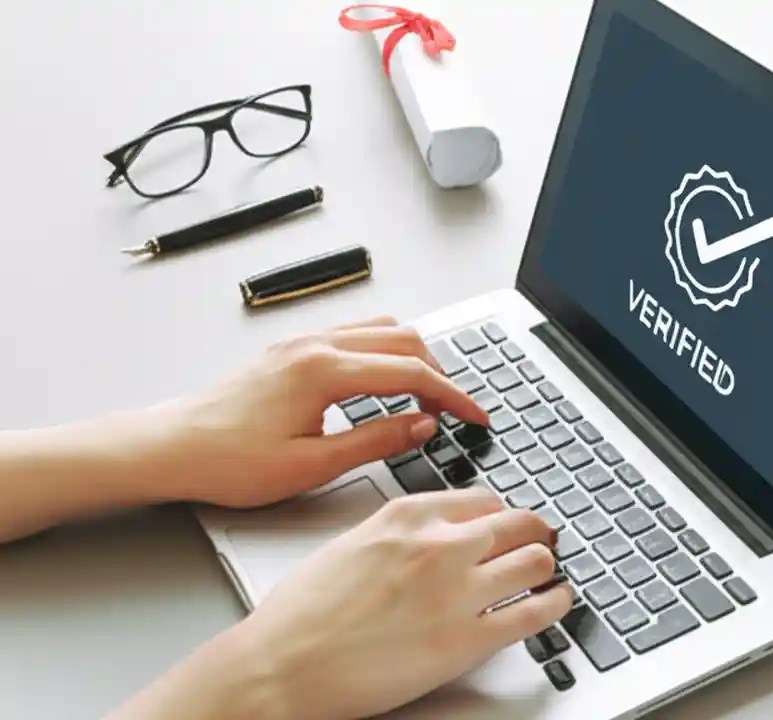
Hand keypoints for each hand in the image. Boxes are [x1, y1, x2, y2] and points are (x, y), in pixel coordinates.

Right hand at [110, 489, 572, 719]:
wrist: (281, 668)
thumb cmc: (299, 616)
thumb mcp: (348, 545)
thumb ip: (396, 533)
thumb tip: (426, 535)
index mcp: (406, 516)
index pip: (481, 500)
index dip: (501, 514)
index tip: (507, 523)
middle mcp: (439, 545)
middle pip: (517, 523)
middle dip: (534, 533)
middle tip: (542, 542)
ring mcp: (457, 592)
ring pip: (535, 561)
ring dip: (548, 566)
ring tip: (551, 572)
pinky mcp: (467, 640)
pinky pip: (534, 613)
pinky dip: (556, 604)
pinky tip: (559, 601)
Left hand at [153, 316, 486, 507]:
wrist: (172, 449)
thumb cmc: (228, 461)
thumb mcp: (312, 465)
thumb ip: (376, 440)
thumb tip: (422, 426)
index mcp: (324, 371)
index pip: (412, 374)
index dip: (453, 396)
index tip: (476, 416)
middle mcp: (316, 345)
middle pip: (404, 342)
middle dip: (440, 375)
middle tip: (456, 412)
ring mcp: (303, 342)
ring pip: (382, 330)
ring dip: (414, 359)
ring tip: (428, 397)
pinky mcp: (293, 349)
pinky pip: (356, 334)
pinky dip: (386, 352)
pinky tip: (387, 381)